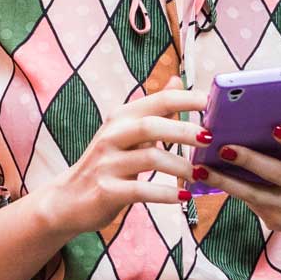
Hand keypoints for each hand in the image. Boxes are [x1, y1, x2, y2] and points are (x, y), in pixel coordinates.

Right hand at [51, 77, 205, 236]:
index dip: (186, 99)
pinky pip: (142, 190)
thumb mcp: (126, 132)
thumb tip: (178, 80)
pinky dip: (166, 194)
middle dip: (185, 131)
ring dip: (180, 166)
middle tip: (210, 140)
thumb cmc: (106, 164)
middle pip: (152, 126)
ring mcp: (107, 163)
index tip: (212, 103)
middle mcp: (112, 136)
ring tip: (200, 174)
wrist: (68, 199)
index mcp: (121, 118)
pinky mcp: (107, 190)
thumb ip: (154, 109)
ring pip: (150, 158)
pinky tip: (183, 197)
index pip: (157, 101)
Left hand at [193, 94, 280, 261]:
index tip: (275, 127)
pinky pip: (248, 202)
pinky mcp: (277, 219)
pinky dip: (226, 189)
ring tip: (201, 167)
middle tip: (224, 147)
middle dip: (251, 161)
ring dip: (226, 180)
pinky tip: (205, 177)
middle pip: (279, 172)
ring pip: (256, 193)